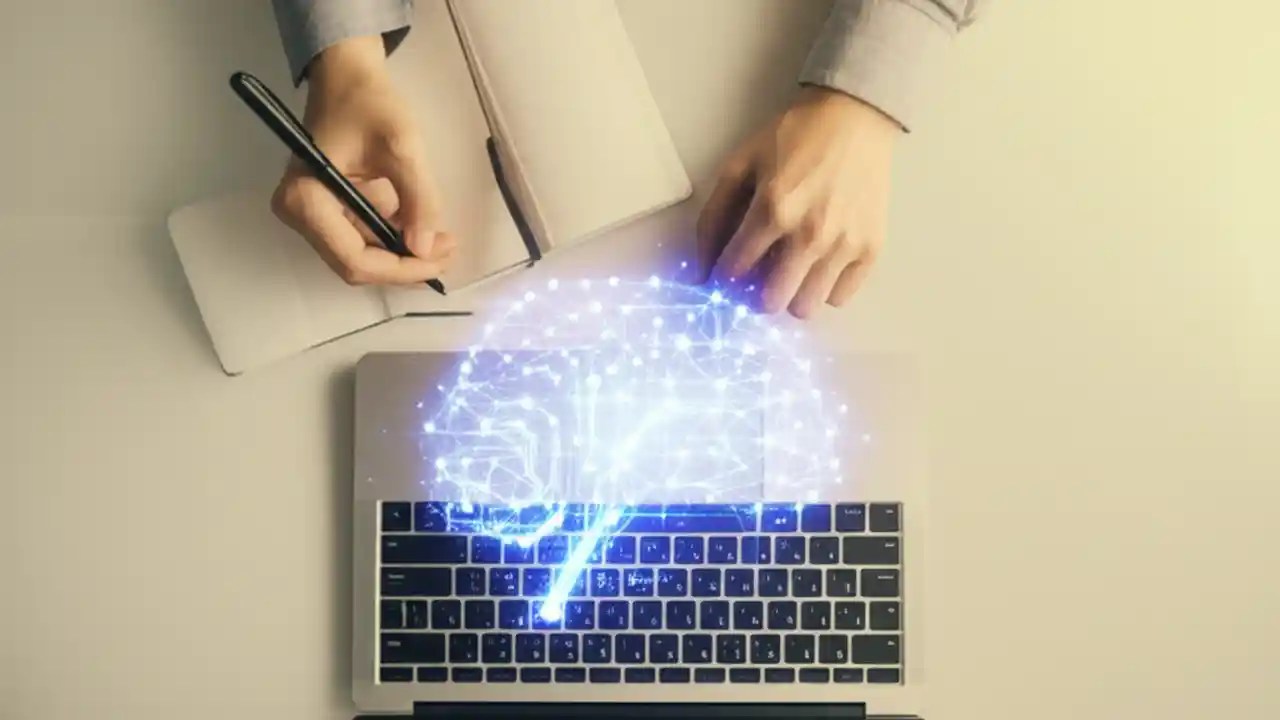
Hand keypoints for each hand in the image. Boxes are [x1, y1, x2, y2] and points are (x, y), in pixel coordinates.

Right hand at [271, 36, 454, 284]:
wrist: (348, 76)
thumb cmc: (368, 102)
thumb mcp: (402, 147)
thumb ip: (418, 199)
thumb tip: (426, 248)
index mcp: (306, 199)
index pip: (354, 258)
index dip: (399, 268)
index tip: (439, 259)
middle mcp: (299, 214)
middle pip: (355, 264)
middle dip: (404, 265)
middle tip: (447, 251)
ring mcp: (310, 215)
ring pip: (361, 256)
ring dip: (403, 256)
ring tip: (443, 241)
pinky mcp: (326, 211)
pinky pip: (362, 239)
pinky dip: (394, 240)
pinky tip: (424, 230)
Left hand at [697, 87, 899, 316]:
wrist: (854, 118)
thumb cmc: (792, 139)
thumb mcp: (740, 165)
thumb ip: (713, 218)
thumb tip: (699, 271)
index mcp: (772, 209)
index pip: (732, 273)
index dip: (722, 277)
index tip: (726, 271)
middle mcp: (809, 234)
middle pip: (770, 303)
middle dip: (755, 294)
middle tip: (758, 274)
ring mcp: (843, 245)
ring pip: (805, 308)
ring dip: (790, 295)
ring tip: (791, 271)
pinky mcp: (870, 249)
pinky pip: (839, 298)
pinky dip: (825, 289)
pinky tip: (820, 265)